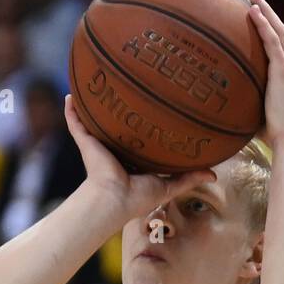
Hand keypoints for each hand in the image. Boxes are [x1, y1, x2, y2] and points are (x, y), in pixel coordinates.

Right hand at [63, 95, 215, 220]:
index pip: (141, 139)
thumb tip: (214, 176)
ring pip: (95, 121)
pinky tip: (70, 95)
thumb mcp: (169, 186)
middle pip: (118, 126)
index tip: (157, 108)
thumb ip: (189, 179)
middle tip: (129, 86)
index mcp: (134, 159)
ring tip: (97, 83)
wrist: (114, 199)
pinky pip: (76, 124)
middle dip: (121, 110)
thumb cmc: (139, 196)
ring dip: (93, 105)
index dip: (147, 125)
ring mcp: (99, 145)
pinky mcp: (87, 143)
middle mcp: (116, 149)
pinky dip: (71, 111)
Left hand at [249, 0, 283, 145]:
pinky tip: (253, 11)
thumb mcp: (260, 118)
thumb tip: (225, 116)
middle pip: (282, 34)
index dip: (272, 33)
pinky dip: (263, 23)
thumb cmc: (276, 137)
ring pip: (278, 32)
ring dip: (266, 12)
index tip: (261, 21)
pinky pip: (272, 40)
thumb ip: (248, 110)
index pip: (282, 50)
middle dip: (270, 15)